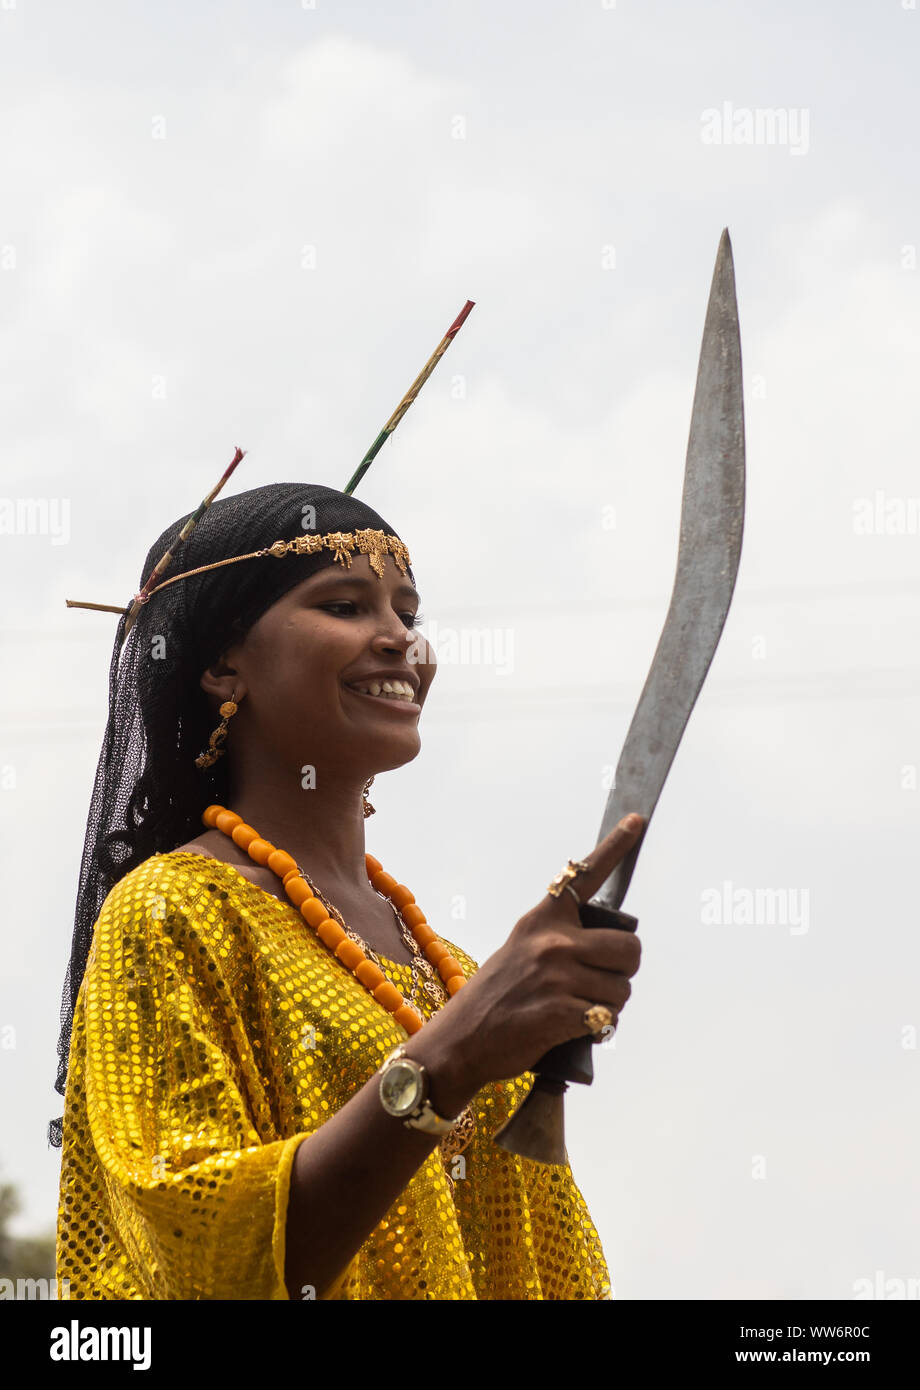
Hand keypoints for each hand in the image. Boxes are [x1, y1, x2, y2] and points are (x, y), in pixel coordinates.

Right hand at [411, 813, 645, 1097]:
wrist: (460, 1039)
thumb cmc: (496, 997)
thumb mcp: (522, 950)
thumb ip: (561, 940)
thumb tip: (610, 951)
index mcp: (543, 918)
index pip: (585, 874)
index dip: (616, 845)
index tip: (637, 819)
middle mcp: (552, 940)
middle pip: (629, 948)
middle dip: (623, 971)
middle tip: (600, 982)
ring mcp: (557, 975)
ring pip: (622, 990)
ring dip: (609, 1006)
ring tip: (577, 1009)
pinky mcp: (561, 1011)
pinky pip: (607, 1018)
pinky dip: (598, 1029)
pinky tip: (572, 1029)